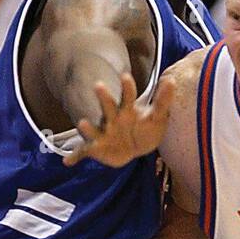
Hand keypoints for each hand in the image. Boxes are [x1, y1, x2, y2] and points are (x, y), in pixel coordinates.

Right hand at [62, 71, 176, 168]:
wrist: (134, 148)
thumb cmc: (144, 129)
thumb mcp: (157, 117)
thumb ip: (163, 100)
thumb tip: (172, 80)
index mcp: (127, 110)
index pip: (128, 96)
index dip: (127, 87)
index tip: (126, 76)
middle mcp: (113, 119)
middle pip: (108, 107)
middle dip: (104, 98)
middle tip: (99, 85)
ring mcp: (103, 134)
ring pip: (94, 129)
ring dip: (88, 127)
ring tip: (83, 123)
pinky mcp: (96, 148)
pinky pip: (84, 152)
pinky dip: (75, 157)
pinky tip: (67, 162)